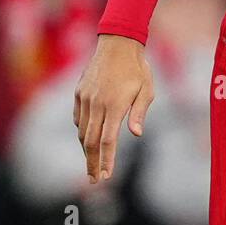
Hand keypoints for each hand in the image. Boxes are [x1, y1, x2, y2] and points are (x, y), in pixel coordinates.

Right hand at [73, 34, 153, 183]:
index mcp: (115, 105)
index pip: (108, 140)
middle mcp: (97, 104)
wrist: (117, 44)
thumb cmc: (137, 68)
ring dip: (86, 150)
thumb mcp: (147, 89)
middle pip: (90, 142)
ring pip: (82, 131)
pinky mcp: (79, 93)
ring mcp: (85, 98)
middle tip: (94, 180)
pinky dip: (82, 131)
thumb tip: (136, 134)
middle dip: (92, 163)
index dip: (107, 160)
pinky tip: (88, 138)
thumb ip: (140, 112)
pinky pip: (78, 117)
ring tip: (92, 163)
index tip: (106, 176)